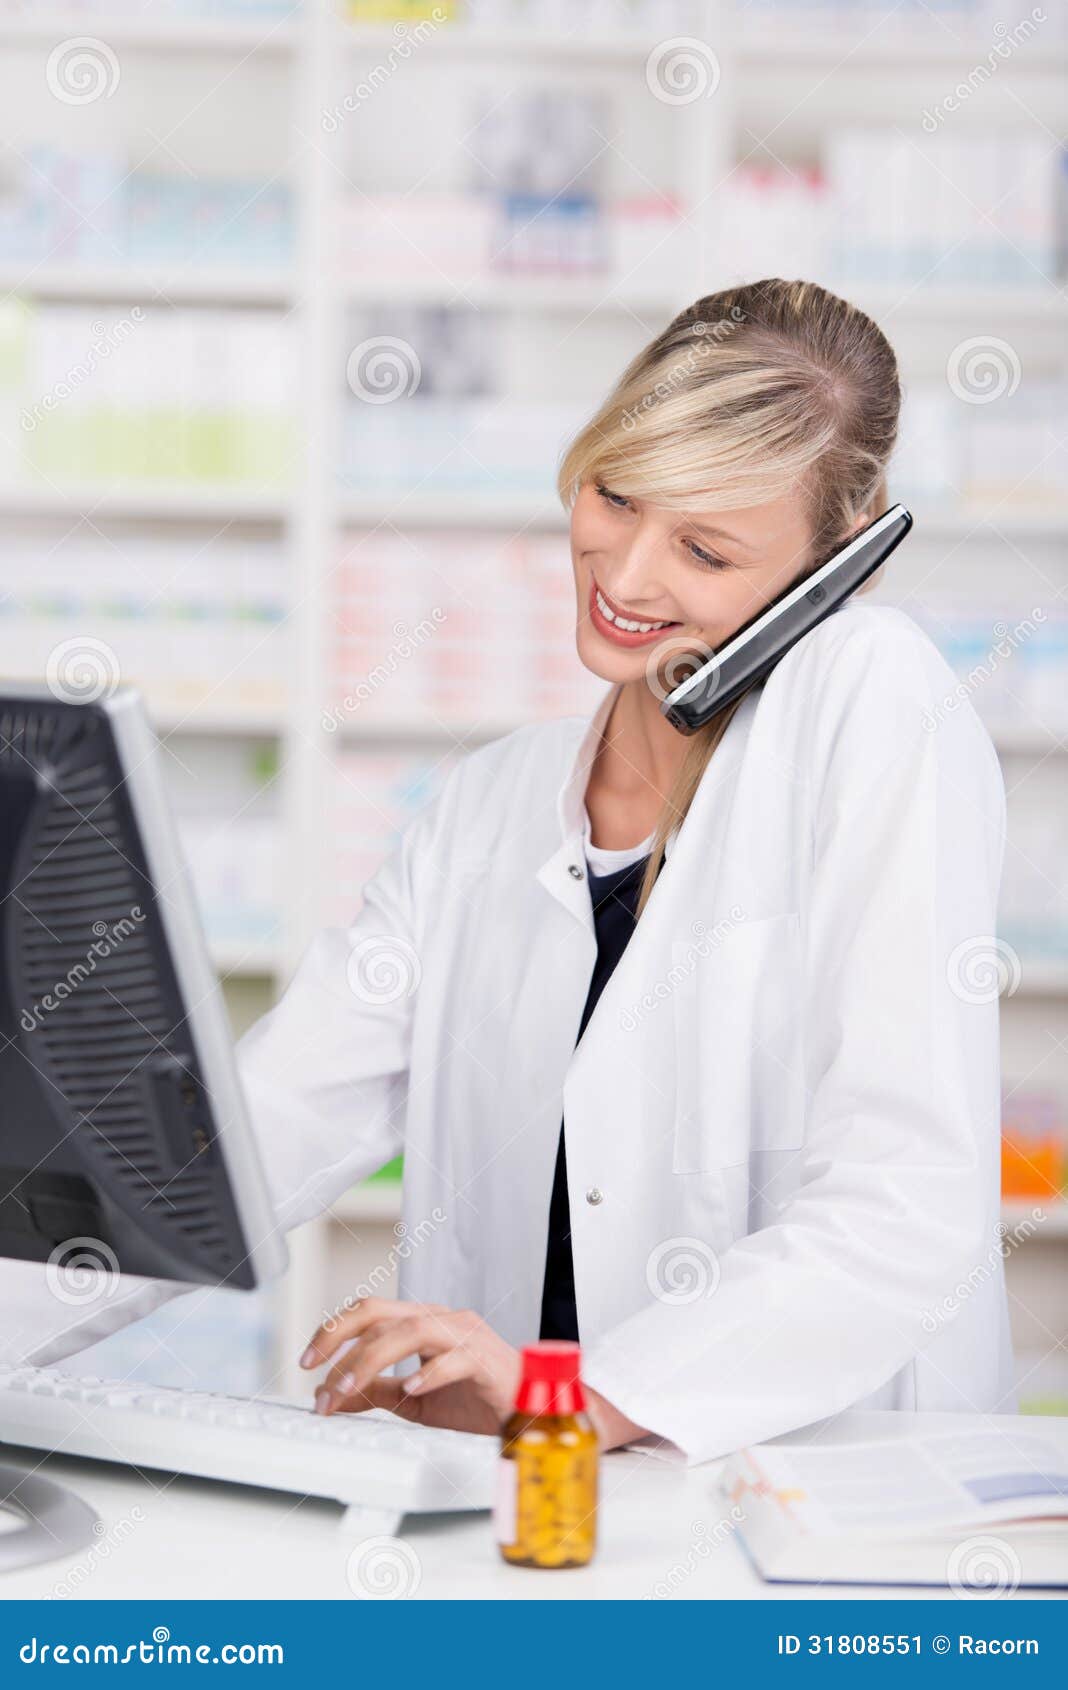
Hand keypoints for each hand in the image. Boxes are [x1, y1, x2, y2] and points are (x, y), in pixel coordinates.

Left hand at [300, 1297, 520, 1434]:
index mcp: (421, 1323)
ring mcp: (464, 1334)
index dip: (333, 1331)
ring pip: (409, 1330)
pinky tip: (411, 1387)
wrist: (527, 1410)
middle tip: (317, 1376)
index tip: (307, 1361)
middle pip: (380, 1314)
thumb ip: (377, 1392)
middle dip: (340, 1342)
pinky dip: (429, 1372)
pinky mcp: (485, 1358)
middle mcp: (440, 1320)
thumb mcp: (414, 1400)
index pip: (369, 1312)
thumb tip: (332, 1396)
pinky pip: (454, 1357)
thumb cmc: (476, 1398)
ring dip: (371, 1360)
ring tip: (347, 1389)